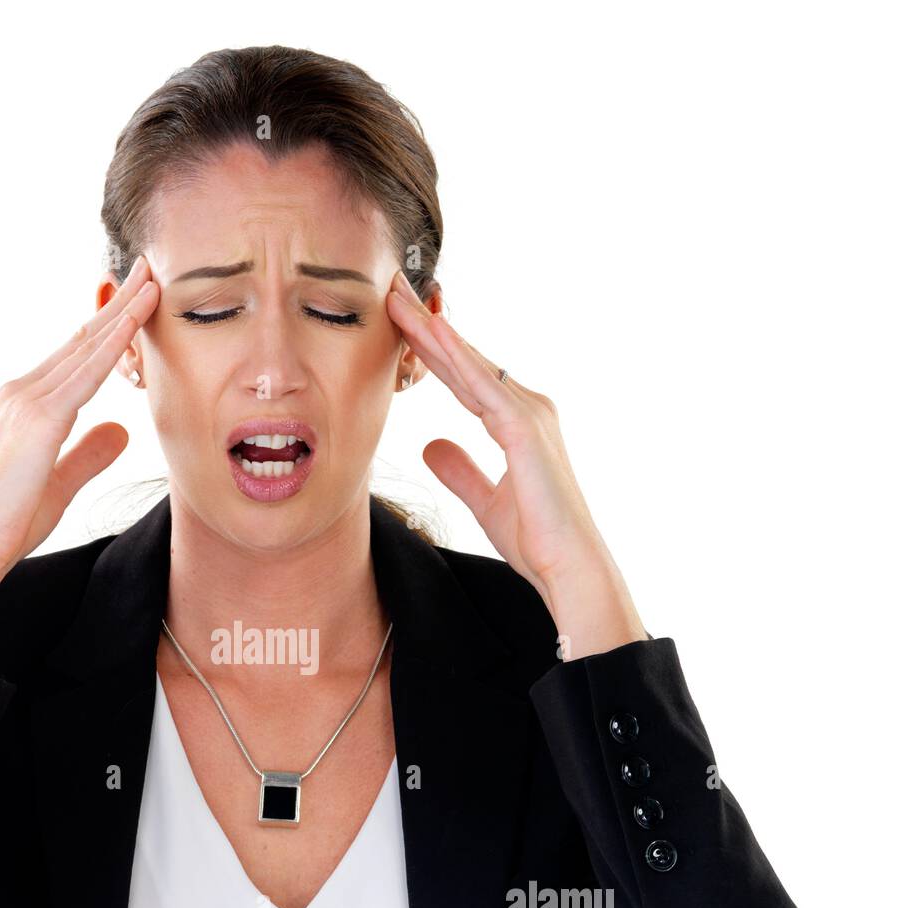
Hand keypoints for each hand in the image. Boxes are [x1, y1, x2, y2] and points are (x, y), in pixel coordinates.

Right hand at [0, 256, 158, 662]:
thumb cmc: (5, 524)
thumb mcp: (59, 484)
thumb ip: (89, 454)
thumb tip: (121, 430)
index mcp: (24, 406)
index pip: (75, 358)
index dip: (108, 329)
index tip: (136, 301)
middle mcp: (21, 392)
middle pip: (81, 340)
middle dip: (118, 304)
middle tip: (150, 270)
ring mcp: (26, 401)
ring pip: (86, 348)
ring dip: (123, 312)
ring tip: (154, 279)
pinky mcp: (37, 418)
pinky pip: (85, 373)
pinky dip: (112, 343)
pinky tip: (136, 319)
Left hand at [386, 270, 646, 657]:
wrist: (569, 566)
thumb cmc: (538, 539)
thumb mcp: (485, 500)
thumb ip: (461, 470)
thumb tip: (432, 445)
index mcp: (516, 421)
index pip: (464, 377)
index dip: (432, 349)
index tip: (399, 321)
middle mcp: (525, 407)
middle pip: (465, 358)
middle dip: (427, 323)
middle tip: (390, 288)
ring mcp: (528, 413)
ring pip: (469, 363)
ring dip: (432, 329)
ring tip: (396, 297)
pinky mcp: (525, 429)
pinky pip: (481, 386)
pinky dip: (455, 357)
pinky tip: (430, 333)